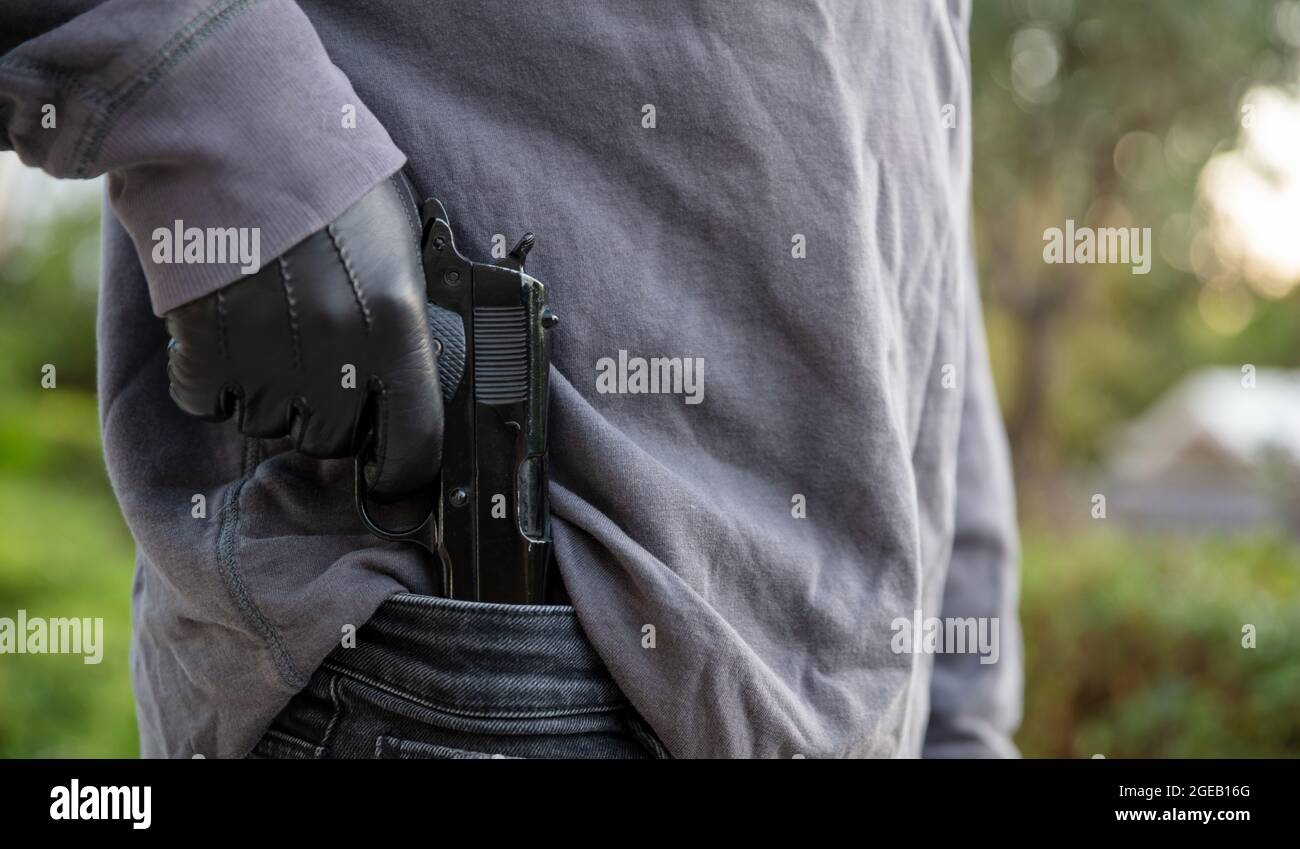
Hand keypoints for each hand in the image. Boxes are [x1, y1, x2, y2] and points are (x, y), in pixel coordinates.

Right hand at [164, 174, 441, 499]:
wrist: (239, 123)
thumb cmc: (329, 177)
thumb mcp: (398, 246)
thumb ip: (404, 318)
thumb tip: (412, 373)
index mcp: (398, 326)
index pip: (415, 443)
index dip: (402, 467)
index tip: (389, 467)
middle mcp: (337, 353)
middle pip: (333, 439)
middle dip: (328, 419)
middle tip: (315, 372)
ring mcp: (266, 353)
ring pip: (268, 423)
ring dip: (268, 396)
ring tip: (266, 334)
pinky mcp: (202, 343)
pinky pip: (207, 400)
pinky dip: (212, 380)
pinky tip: (222, 334)